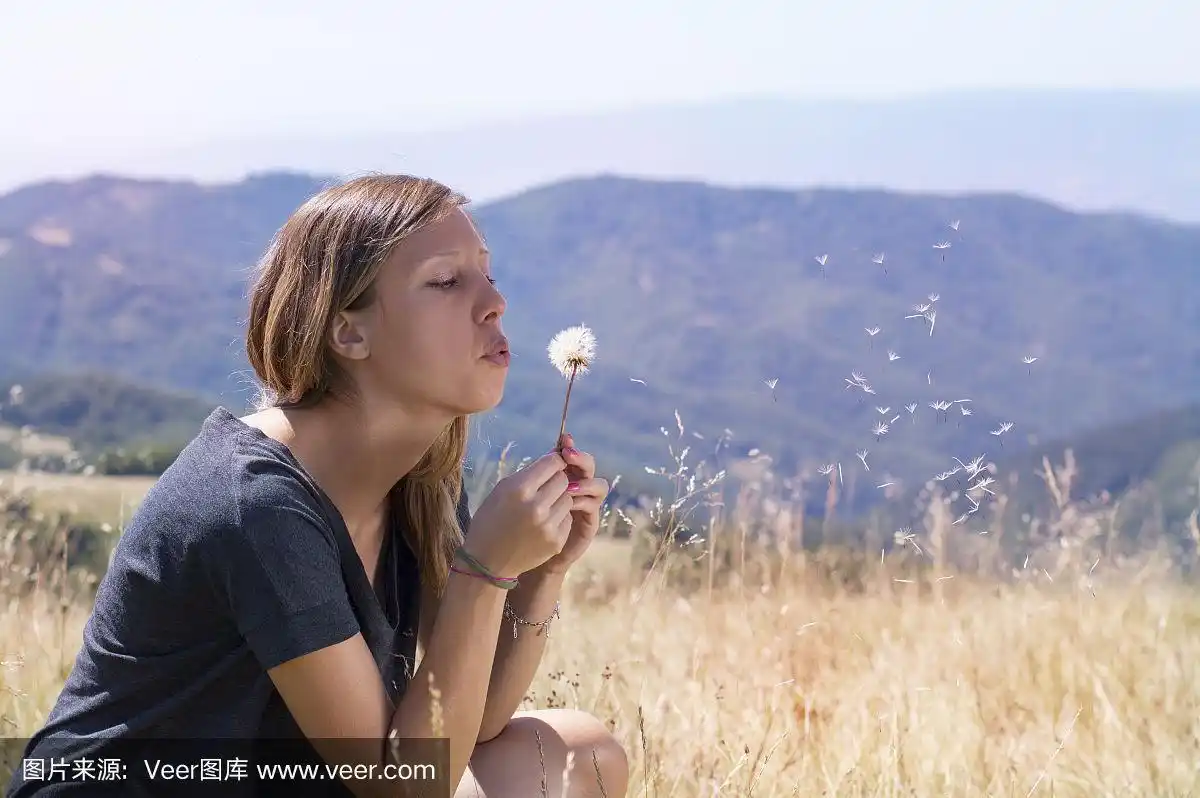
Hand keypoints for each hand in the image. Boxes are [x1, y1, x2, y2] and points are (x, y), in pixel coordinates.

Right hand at [463, 450, 572, 578]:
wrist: (487, 562)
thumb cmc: (490, 520)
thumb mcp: (501, 490)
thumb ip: (528, 473)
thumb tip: (556, 456)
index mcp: (519, 489)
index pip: (553, 463)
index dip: (553, 462)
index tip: (551, 466)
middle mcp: (536, 506)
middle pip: (563, 480)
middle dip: (556, 481)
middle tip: (545, 488)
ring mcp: (548, 525)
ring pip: (568, 498)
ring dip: (558, 499)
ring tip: (542, 507)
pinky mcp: (557, 541)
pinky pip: (567, 518)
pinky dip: (558, 518)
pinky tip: (543, 524)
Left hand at [537, 432, 608, 574]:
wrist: (523, 554)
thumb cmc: (519, 521)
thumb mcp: (526, 493)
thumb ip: (539, 472)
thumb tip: (550, 447)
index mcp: (562, 476)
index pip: (572, 455)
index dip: (569, 447)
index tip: (564, 441)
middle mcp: (578, 488)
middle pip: (589, 465)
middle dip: (580, 459)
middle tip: (569, 455)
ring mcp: (585, 505)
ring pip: (598, 485)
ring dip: (585, 482)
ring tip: (570, 485)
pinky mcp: (588, 522)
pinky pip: (592, 506)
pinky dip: (583, 501)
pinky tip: (571, 502)